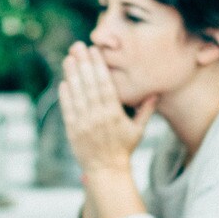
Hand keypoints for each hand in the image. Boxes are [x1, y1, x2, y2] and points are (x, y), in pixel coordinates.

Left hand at [59, 42, 155, 175]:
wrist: (106, 170)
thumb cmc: (123, 149)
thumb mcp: (138, 131)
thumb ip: (146, 111)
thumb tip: (154, 93)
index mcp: (114, 115)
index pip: (105, 85)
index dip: (98, 67)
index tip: (94, 51)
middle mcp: (98, 117)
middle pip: (89, 85)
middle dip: (83, 64)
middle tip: (77, 46)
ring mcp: (83, 124)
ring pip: (76, 95)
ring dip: (71, 75)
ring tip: (68, 58)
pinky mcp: (72, 130)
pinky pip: (67, 109)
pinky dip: (65, 95)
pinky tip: (64, 81)